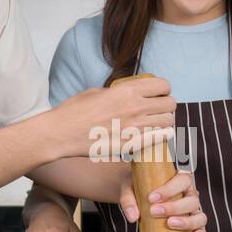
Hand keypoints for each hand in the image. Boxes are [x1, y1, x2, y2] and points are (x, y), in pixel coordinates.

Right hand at [48, 77, 175, 159]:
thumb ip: (118, 92)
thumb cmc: (74, 111)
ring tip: (156, 124)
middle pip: (170, 104)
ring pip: (168, 122)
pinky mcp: (131, 145)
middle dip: (166, 106)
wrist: (61, 134)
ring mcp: (135, 128)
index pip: (163, 85)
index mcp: (127, 90)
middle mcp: (135, 107)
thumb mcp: (97, 92)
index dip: (163, 89)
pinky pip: (158, 139)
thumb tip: (129, 93)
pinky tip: (156, 135)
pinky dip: (161, 136)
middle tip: (158, 110)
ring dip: (165, 122)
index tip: (158, 94)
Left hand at [118, 167, 205, 231]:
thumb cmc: (138, 188)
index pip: (182, 180)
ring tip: (169, 224)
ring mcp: (193, 210)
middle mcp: (189, 193)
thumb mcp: (130, 188)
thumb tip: (133, 217)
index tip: (151, 198)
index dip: (169, 190)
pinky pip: (201, 228)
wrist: (138, 195)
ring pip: (199, 216)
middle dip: (174, 207)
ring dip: (187, 222)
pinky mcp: (192, 223)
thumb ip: (129, 199)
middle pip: (192, 200)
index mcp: (179, 179)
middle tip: (154, 212)